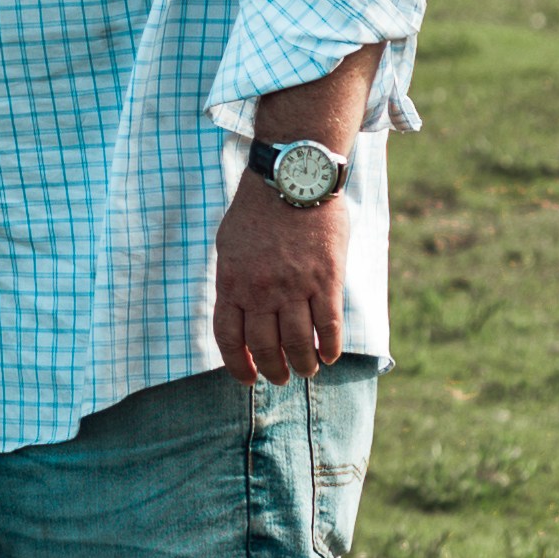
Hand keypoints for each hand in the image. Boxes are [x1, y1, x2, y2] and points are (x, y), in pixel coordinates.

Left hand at [213, 161, 347, 387]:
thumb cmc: (258, 209)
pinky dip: (329, 347)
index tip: (248, 379)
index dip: (238, 366)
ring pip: (297, 344)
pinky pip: (328, 326)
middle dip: (273, 371)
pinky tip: (329, 356)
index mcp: (231, 282)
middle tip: (282, 378)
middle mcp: (260, 290)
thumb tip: (238, 313)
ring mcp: (293, 287)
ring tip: (307, 370)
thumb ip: (234, 280)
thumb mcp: (230, 245)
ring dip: (303, 365)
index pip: (229, 338)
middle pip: (264, 347)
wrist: (292, 177)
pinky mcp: (326, 279)